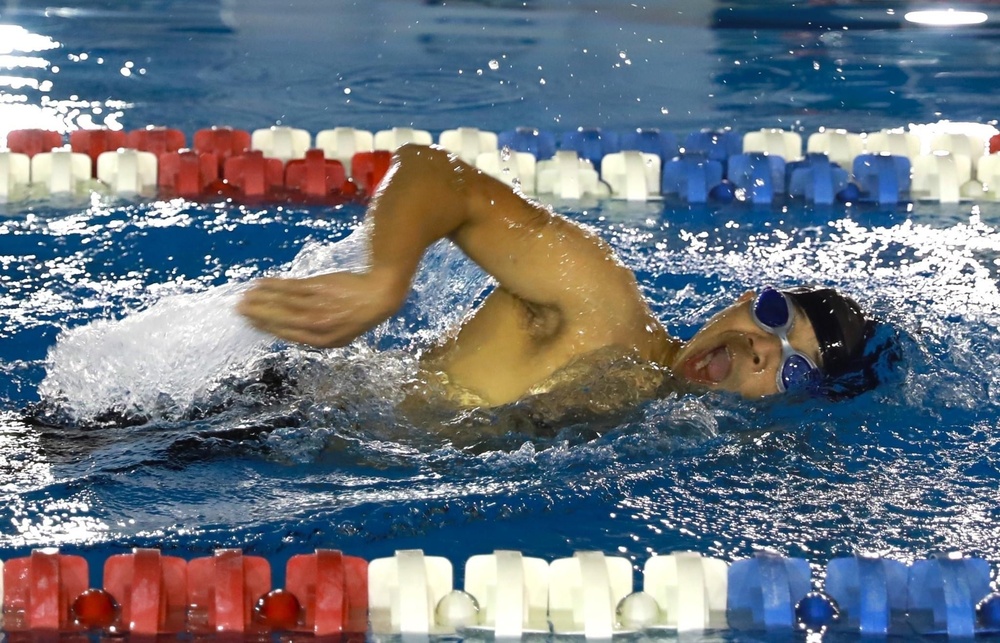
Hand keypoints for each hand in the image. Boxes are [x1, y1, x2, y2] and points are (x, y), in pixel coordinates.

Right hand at [237, 270, 403, 347]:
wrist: (378, 295)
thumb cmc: (358, 315)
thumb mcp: (340, 334)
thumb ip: (315, 334)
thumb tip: (287, 330)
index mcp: (323, 341)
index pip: (287, 335)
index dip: (267, 328)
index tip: (251, 322)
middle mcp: (318, 325)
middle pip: (281, 319)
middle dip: (258, 313)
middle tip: (239, 308)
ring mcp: (317, 305)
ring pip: (282, 302)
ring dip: (261, 298)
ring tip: (246, 295)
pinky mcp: (318, 287)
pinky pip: (290, 287)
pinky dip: (274, 285)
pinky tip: (262, 283)